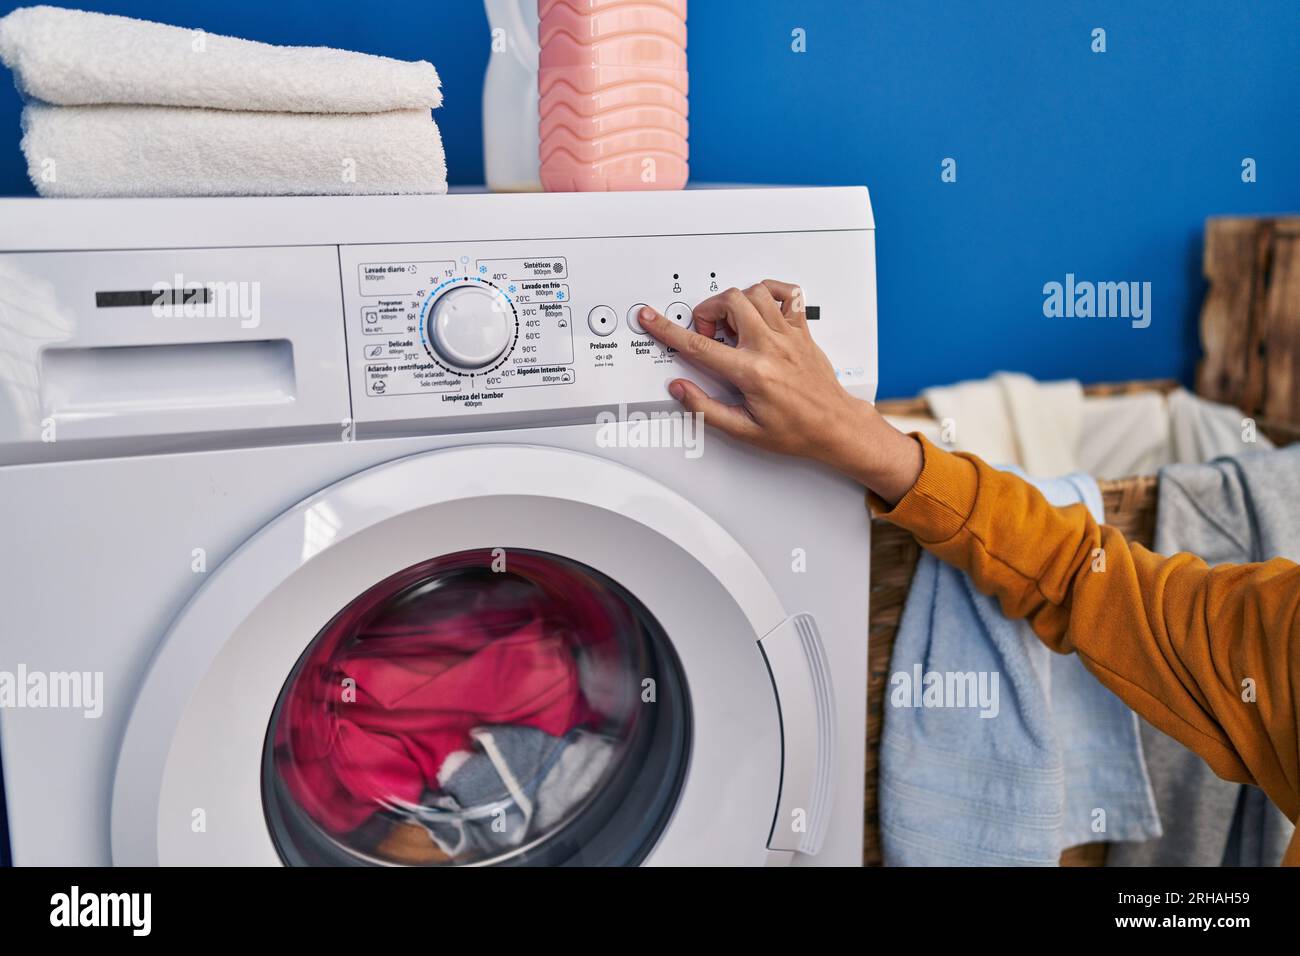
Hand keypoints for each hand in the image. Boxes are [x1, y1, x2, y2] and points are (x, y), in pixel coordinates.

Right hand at [638, 280, 922, 505]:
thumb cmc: (796, 431)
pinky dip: (770, 291)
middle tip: (708, 333)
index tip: (651, 319)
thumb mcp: (744, 431)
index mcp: (752, 373)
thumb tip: (681, 389)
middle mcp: (770, 347)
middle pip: (730, 302)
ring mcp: (789, 335)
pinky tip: (760, 306)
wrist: (835, 426)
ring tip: (732, 325)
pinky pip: (788, 294)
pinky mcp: (802, 331)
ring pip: (755, 292)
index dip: (668, 330)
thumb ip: (706, 408)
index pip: (700, 346)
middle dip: (708, 311)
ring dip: (735, 302)